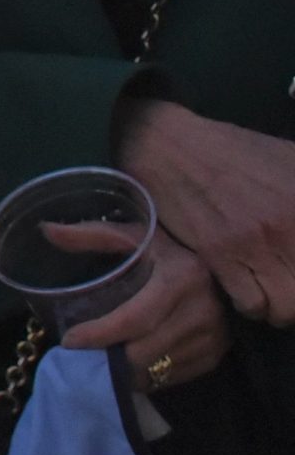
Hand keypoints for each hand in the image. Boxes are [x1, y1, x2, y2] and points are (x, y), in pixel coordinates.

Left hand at [58, 224, 229, 387]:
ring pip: (159, 368)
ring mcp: (214, 336)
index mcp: (182, 278)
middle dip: (110, 359)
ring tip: (103, 361)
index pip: (135, 318)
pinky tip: (131, 364)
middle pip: (145, 350)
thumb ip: (91, 234)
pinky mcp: (217, 354)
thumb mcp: (134, 234)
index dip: (100, 333)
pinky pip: (175, 375)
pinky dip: (149, 374)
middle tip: (82, 356)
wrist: (224, 265)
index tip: (69, 341)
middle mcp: (203, 310)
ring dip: (128, 371)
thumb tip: (46, 230)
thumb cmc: (167, 248)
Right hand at [118, 100, 294, 324]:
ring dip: (280, 308)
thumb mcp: (292, 158)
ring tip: (270, 293)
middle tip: (288, 286)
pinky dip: (252, 305)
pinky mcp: (220, 252)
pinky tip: (245, 289)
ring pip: (285, 308)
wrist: (171, 145)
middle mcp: (289, 224)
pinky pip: (250, 303)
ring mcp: (254, 240)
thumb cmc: (236, 152)